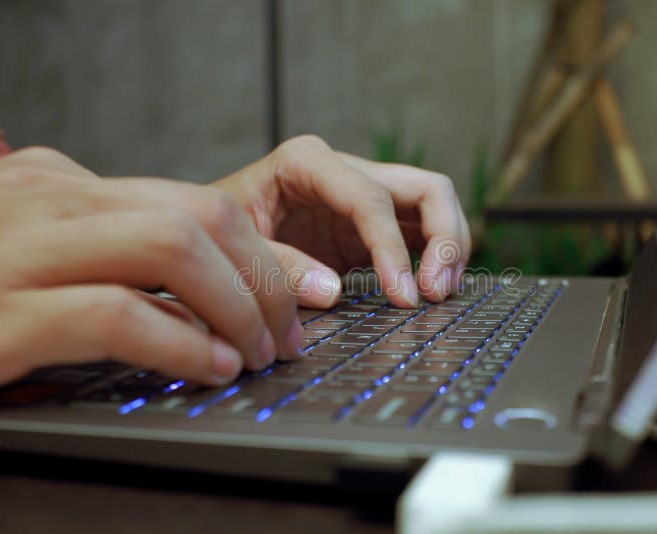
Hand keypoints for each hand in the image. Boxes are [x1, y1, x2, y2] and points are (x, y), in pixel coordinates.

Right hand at [0, 148, 300, 390]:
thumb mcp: (39, 252)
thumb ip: (112, 254)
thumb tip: (208, 289)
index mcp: (56, 183)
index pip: (195, 202)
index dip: (261, 256)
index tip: (290, 299)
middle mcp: (42, 200)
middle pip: (199, 217)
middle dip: (264, 280)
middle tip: (285, 334)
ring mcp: (17, 251)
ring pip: (172, 247)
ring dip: (238, 309)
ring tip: (257, 354)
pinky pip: (118, 316)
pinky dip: (183, 344)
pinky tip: (212, 368)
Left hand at [212, 135, 471, 308]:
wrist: (207, 235)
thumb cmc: (214, 232)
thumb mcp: (235, 246)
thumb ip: (279, 267)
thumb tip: (335, 293)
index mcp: (307, 161)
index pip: (371, 198)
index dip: (393, 248)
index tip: (403, 295)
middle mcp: (344, 171)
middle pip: (425, 187)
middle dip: (443, 237)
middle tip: (435, 292)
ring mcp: (362, 195)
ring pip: (434, 204)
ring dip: (450, 246)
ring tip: (440, 293)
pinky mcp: (368, 226)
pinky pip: (420, 233)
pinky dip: (435, 258)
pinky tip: (432, 289)